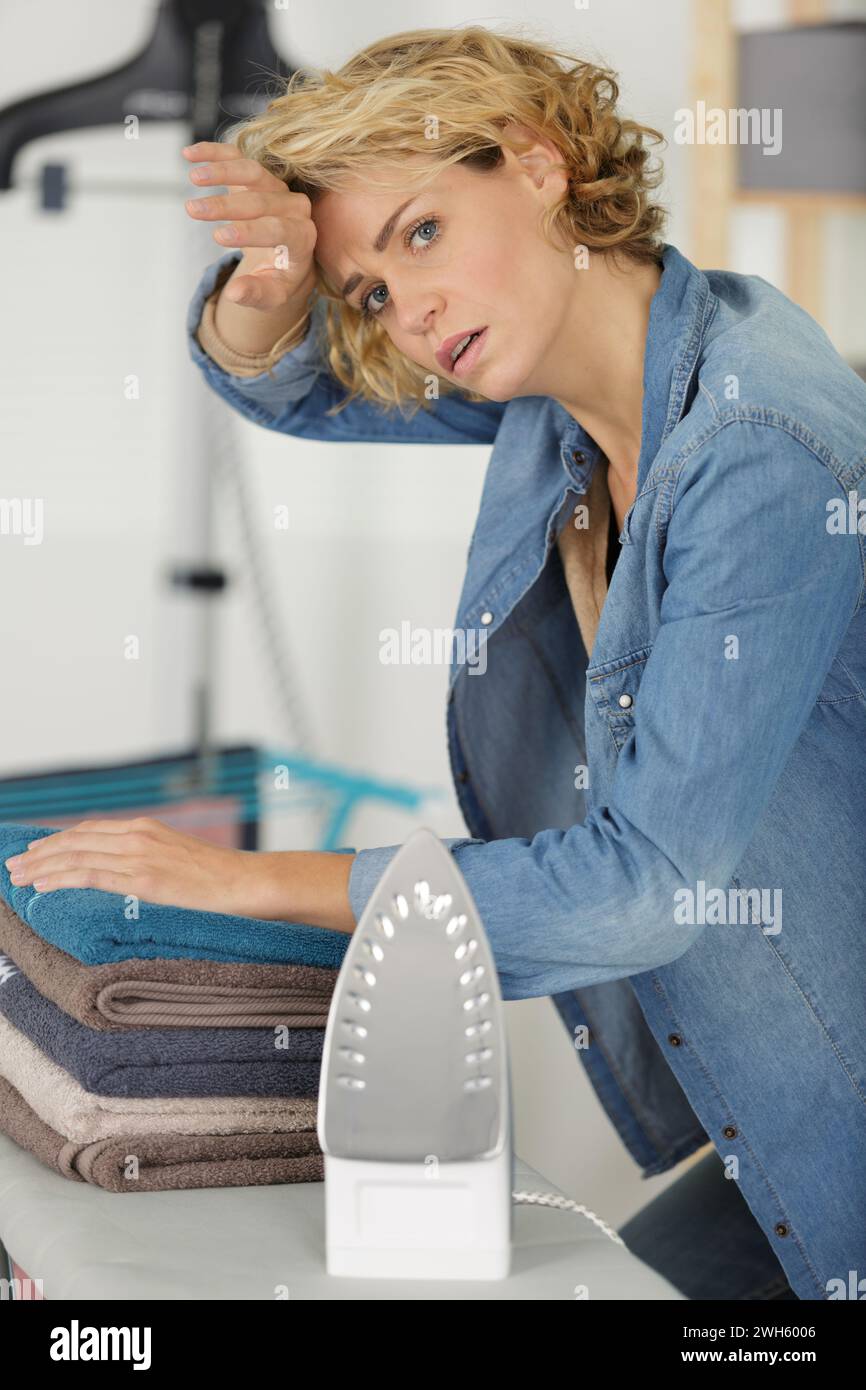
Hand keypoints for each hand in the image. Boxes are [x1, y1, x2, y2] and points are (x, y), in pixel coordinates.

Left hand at [4, 817, 261, 917]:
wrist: (248, 881)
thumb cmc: (222, 877)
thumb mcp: (182, 858)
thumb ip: (153, 859)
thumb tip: (132, 874)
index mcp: (147, 828)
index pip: (91, 830)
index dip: (59, 840)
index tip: (37, 850)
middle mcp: (138, 835)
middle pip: (76, 840)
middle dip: (41, 852)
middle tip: (16, 864)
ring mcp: (139, 855)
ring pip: (76, 856)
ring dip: (41, 866)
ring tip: (18, 877)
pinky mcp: (142, 879)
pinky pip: (90, 875)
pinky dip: (60, 879)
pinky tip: (42, 886)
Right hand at [182, 141, 317, 310]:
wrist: (286, 255)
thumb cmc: (279, 277)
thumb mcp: (271, 294)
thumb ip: (256, 294)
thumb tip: (233, 294)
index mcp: (302, 238)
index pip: (278, 229)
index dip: (249, 232)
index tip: (218, 237)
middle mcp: (295, 208)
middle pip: (261, 201)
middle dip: (225, 205)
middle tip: (192, 210)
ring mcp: (278, 187)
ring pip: (252, 171)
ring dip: (221, 171)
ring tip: (193, 178)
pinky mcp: (259, 175)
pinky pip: (238, 157)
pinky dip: (214, 153)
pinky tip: (189, 154)